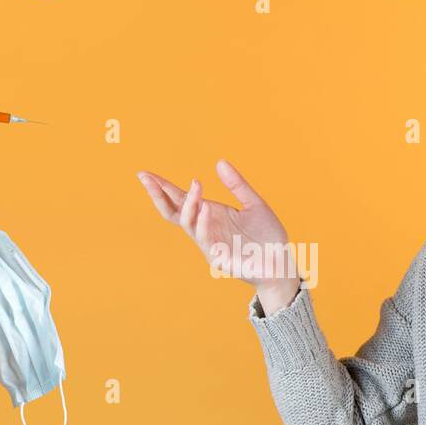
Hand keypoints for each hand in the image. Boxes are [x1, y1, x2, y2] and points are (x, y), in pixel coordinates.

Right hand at [137, 160, 302, 312]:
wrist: (280, 262)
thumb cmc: (266, 236)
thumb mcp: (254, 204)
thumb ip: (237, 184)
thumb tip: (219, 161)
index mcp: (209, 213)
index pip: (179, 198)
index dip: (162, 187)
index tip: (145, 173)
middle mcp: (204, 227)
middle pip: (173, 211)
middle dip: (158, 195)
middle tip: (146, 178)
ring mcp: (209, 243)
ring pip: (188, 223)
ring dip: (189, 203)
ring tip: (196, 185)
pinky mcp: (218, 257)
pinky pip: (205, 239)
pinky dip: (203, 223)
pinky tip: (205, 208)